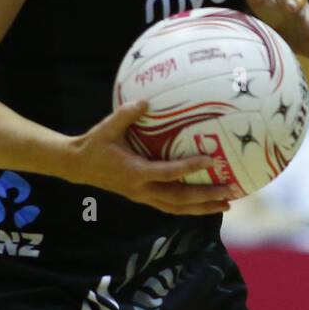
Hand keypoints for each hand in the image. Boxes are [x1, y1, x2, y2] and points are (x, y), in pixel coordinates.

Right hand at [65, 101, 234, 214]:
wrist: (78, 166)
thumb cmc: (95, 144)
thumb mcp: (106, 127)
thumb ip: (126, 114)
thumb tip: (146, 101)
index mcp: (135, 172)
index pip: (168, 173)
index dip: (189, 167)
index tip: (211, 160)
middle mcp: (142, 190)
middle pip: (179, 198)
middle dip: (206, 197)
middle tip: (231, 191)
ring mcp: (143, 197)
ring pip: (177, 208)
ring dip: (203, 207)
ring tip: (227, 203)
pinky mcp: (143, 198)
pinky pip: (170, 206)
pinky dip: (190, 207)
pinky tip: (207, 204)